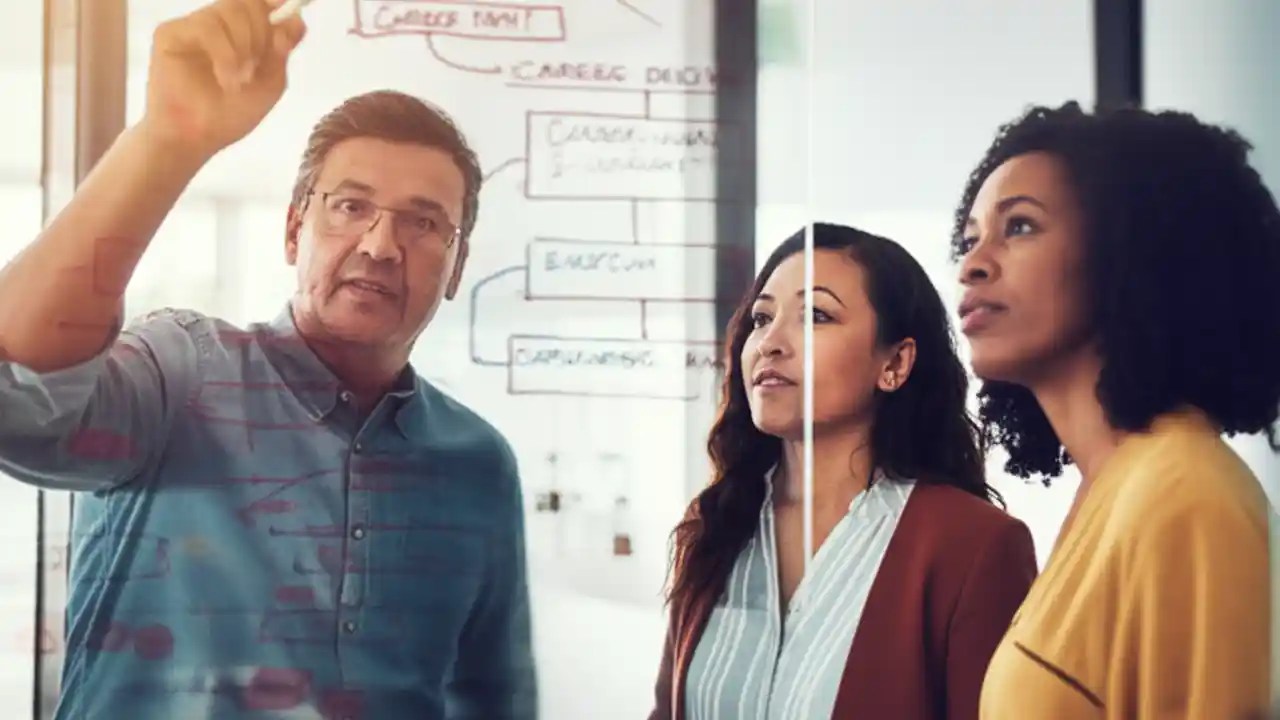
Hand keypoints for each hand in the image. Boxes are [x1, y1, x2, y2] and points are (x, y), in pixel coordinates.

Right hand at [141, 0, 306, 158]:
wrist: (199, 137)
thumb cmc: (232, 114)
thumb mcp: (271, 82)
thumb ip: (283, 49)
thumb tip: (297, 19)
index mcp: (240, 31)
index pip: (259, 3)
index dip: (275, 1)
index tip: (288, 3)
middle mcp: (217, 23)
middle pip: (247, 1)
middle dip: (261, 32)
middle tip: (256, 67)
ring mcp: (193, 25)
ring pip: (229, 10)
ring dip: (244, 47)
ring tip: (240, 80)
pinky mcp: (170, 32)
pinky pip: (207, 26)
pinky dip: (225, 54)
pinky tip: (225, 78)